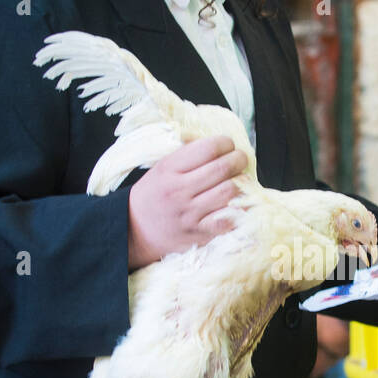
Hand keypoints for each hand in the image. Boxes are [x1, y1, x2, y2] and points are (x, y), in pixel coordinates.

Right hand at [127, 136, 247, 269]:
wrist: (135, 230)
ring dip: (242, 182)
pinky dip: (239, 209)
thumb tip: (218, 144)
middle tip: (240, 159)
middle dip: (239, 159)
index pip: (208, 149)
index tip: (228, 144)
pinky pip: (229, 219)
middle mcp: (179, 190)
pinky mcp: (199, 233)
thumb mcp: (161, 167)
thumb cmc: (153, 194)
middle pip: (223, 168)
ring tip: (240, 178)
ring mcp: (190, 214)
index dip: (226, 143)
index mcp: (169, 169)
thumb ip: (187, 154)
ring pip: (229, 192)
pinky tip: (239, 202)